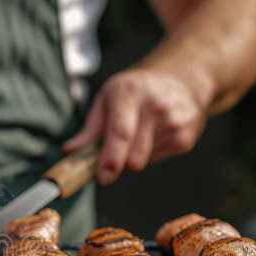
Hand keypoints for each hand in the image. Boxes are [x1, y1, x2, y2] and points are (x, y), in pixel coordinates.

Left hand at [63, 67, 207, 184]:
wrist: (180, 79)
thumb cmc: (134, 91)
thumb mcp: (107, 99)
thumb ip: (89, 130)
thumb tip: (70, 151)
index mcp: (131, 93)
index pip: (122, 132)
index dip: (112, 157)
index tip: (104, 176)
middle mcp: (156, 106)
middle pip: (135, 155)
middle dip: (118, 162)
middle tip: (112, 152)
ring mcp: (175, 122)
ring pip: (143, 160)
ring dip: (133, 155)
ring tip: (138, 132)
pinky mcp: (185, 137)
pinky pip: (157, 158)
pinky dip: (149, 152)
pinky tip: (153, 133)